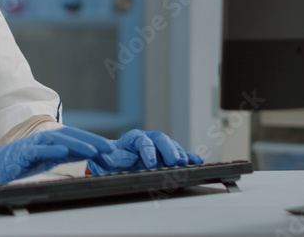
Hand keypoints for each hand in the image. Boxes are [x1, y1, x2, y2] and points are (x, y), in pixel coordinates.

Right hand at [0, 126, 115, 186]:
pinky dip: (51, 150)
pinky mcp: (22, 153)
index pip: (76, 137)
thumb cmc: (23, 162)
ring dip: (76, 144)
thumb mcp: (50, 158)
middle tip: (108, 149)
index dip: (93, 140)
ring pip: (58, 140)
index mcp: (52, 139)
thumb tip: (92, 154)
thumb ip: (68, 154)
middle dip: (91, 140)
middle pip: (70, 135)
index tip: (110, 149)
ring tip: (92, 150)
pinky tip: (63, 153)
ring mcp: (33, 144)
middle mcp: (44, 138)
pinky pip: (38, 151)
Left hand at [86, 129, 203, 174]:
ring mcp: (159, 148)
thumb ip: (114, 159)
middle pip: (160, 139)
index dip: (147, 150)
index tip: (150, 163)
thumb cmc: (109, 161)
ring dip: (179, 153)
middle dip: (168, 149)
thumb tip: (122, 159)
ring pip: (171, 146)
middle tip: (174, 161)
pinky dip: (189, 157)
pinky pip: (180, 155)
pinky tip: (197, 161)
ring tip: (184, 163)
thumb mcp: (107, 160)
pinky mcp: (167, 157)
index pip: (142, 140)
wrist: (113, 164)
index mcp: (132, 139)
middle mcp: (147, 140)